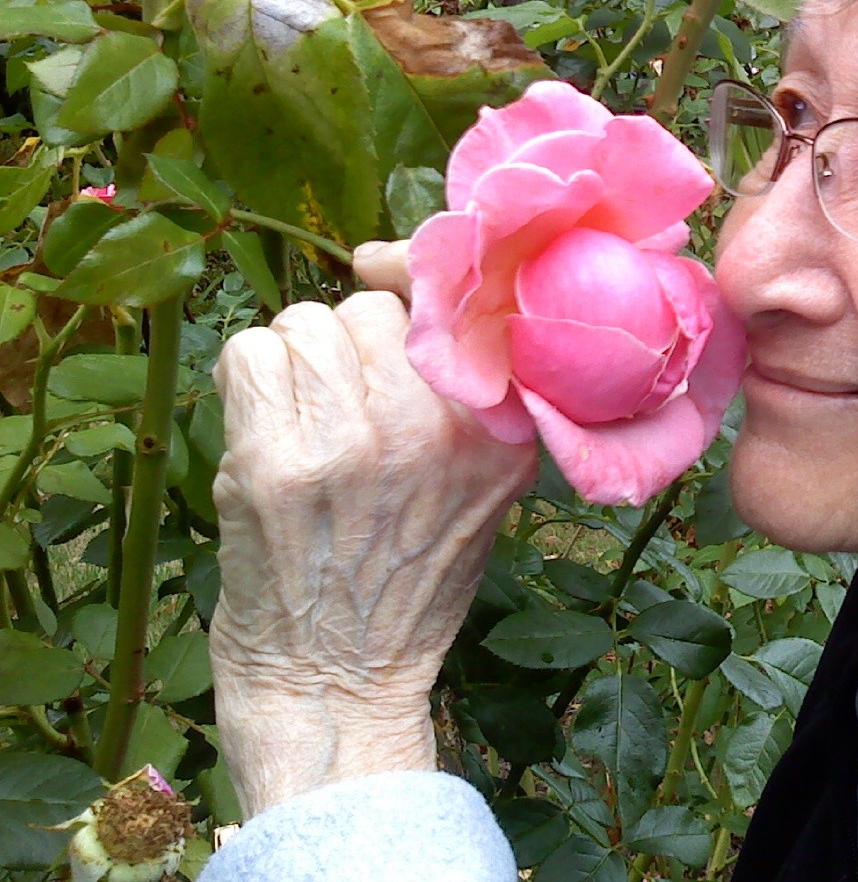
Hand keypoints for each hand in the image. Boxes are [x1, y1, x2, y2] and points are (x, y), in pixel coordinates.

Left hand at [210, 244, 537, 815]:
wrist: (337, 685)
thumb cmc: (405, 583)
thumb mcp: (484, 491)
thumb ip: (471, 402)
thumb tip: (414, 290)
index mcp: (501, 434)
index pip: (457, 304)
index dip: (412, 283)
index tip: (385, 285)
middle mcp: (437, 431)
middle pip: (371, 309)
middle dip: (344, 344)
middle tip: (337, 402)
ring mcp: (355, 445)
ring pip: (305, 322)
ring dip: (291, 361)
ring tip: (299, 422)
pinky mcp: (277, 464)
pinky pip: (249, 355)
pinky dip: (245, 383)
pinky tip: (264, 436)